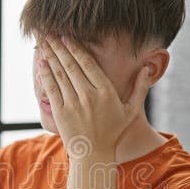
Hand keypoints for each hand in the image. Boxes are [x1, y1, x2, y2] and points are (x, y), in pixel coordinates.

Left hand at [37, 35, 149, 159]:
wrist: (93, 155)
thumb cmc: (112, 132)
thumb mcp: (131, 111)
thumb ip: (140, 88)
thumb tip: (147, 68)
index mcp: (106, 92)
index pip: (88, 64)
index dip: (76, 48)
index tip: (67, 36)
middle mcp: (89, 96)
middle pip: (72, 65)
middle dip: (60, 47)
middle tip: (51, 33)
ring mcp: (74, 104)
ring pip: (60, 74)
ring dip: (51, 56)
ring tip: (44, 42)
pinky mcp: (61, 113)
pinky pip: (52, 89)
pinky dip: (46, 74)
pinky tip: (41, 63)